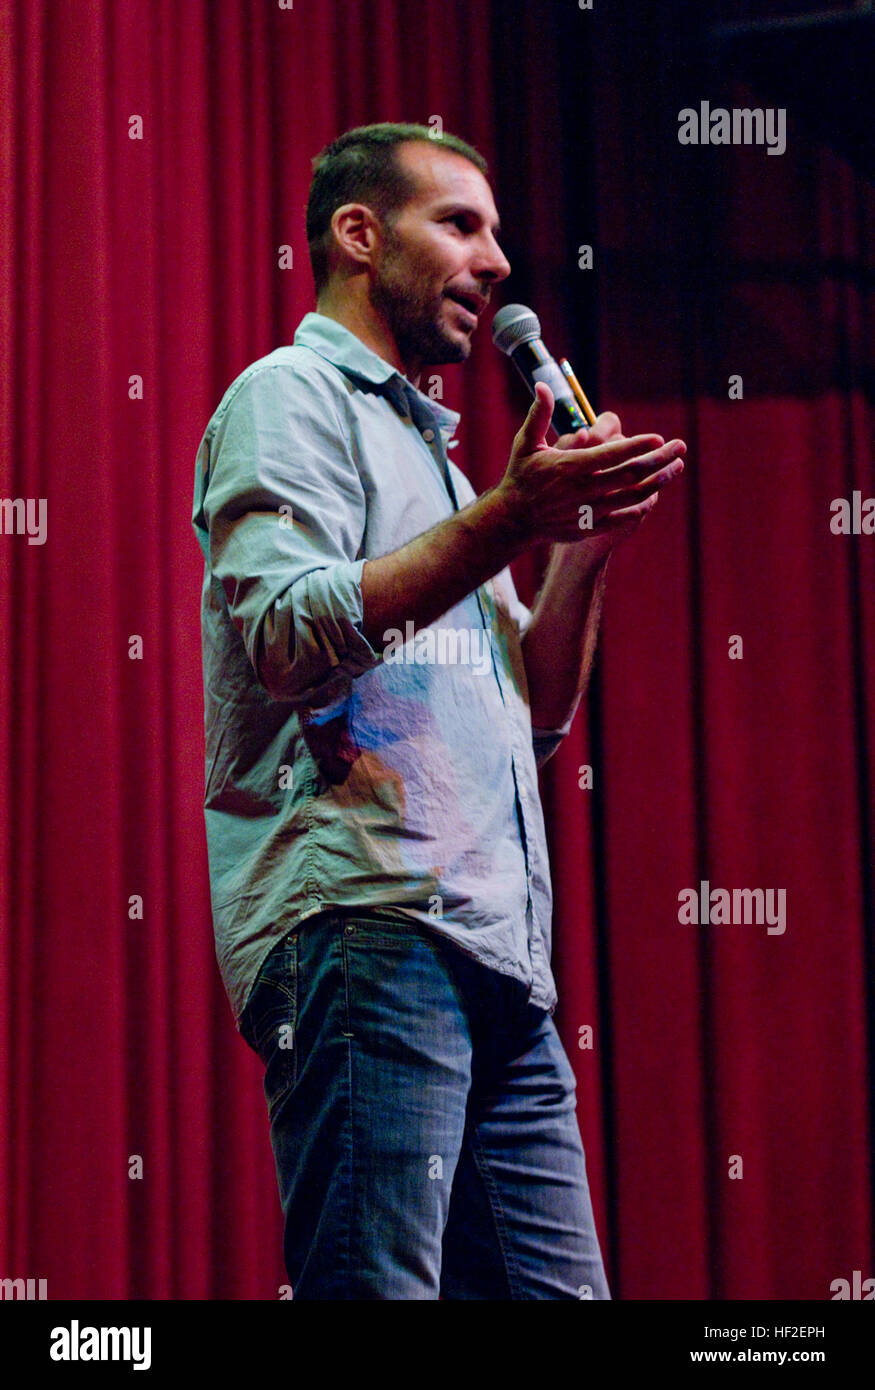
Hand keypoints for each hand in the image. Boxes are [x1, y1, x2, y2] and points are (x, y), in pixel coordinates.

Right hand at [499, 382, 686, 547]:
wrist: (513, 519)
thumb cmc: (521, 476)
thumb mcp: (526, 443)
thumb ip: (539, 415)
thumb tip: (543, 385)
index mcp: (570, 467)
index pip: (611, 454)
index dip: (637, 446)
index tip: (658, 438)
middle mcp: (582, 490)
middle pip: (630, 475)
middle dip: (659, 460)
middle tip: (680, 447)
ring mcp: (588, 511)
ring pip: (632, 496)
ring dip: (658, 481)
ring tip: (676, 467)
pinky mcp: (589, 527)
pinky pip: (622, 517)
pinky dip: (640, 506)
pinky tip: (653, 495)